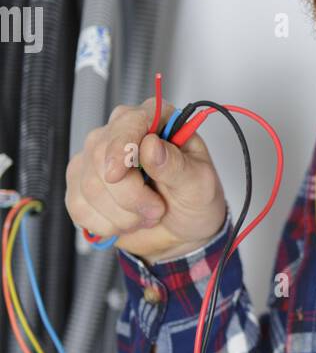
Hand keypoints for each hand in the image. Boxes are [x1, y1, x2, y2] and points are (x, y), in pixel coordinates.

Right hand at [64, 96, 226, 261]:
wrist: (183, 232)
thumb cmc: (194, 200)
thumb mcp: (199, 184)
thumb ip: (176, 165)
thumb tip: (150, 145)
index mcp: (157, 122)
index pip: (129, 120)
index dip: (120, 145)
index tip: (118, 173)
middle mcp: (122, 135)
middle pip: (101, 156)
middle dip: (130, 195)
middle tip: (156, 209)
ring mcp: (97, 159)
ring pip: (89, 185)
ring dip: (122, 214)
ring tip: (146, 216)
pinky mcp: (82, 185)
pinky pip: (79, 206)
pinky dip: (105, 224)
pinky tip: (126, 222)